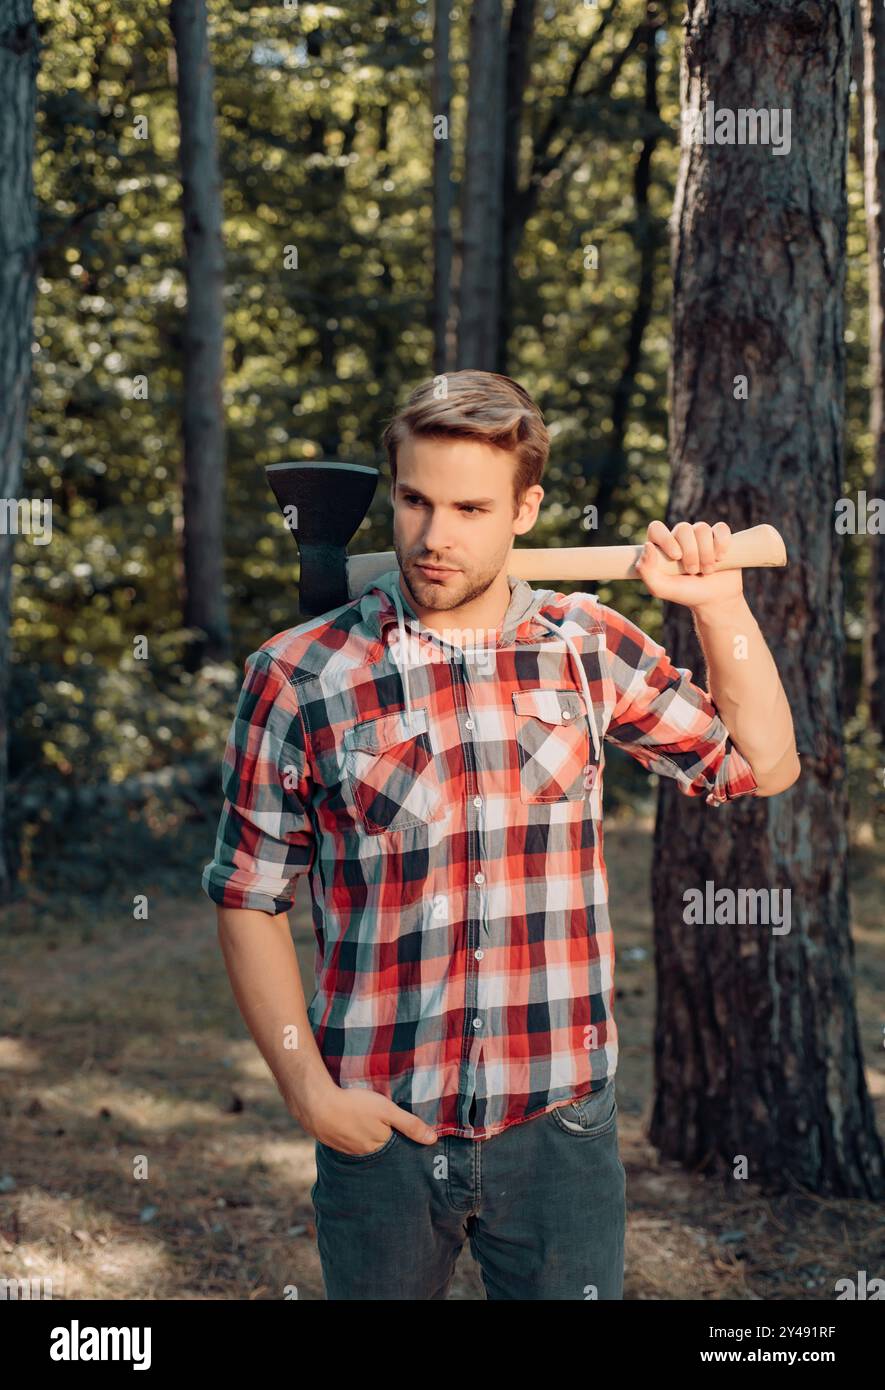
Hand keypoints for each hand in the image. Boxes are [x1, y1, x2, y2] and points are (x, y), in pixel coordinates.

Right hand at [304, 1083, 437, 1154]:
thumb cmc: (355, 1105)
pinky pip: (345, 1140)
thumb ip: (409, 1124)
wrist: (316, 1105)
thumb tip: (432, 1140)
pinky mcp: (331, 1140)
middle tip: (382, 1126)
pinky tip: (348, 1123)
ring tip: (365, 1124)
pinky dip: (349, 1134)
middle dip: (381, 1139)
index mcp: (378, 1146)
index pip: (394, 1147)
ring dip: (363, 1136)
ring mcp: (345, 1148)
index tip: (401, 1133)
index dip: (398, 1138)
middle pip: (377, 1147)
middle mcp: (362, 1152)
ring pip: (360, 1144)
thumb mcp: (387, 1110)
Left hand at [634, 520, 743, 610]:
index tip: (676, 557)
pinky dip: (722, 543)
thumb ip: (646, 571)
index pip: (656, 528)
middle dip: (691, 552)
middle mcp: (680, 538)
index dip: (666, 539)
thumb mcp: (661, 589)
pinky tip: (720, 558)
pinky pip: (721, 528)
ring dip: (707, 553)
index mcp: (662, 546)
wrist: (714, 600)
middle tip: (693, 571)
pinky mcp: (719, 537)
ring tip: (707, 570)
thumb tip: (648, 546)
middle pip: (683, 528)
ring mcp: (700, 536)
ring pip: (702, 528)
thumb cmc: (685, 593)